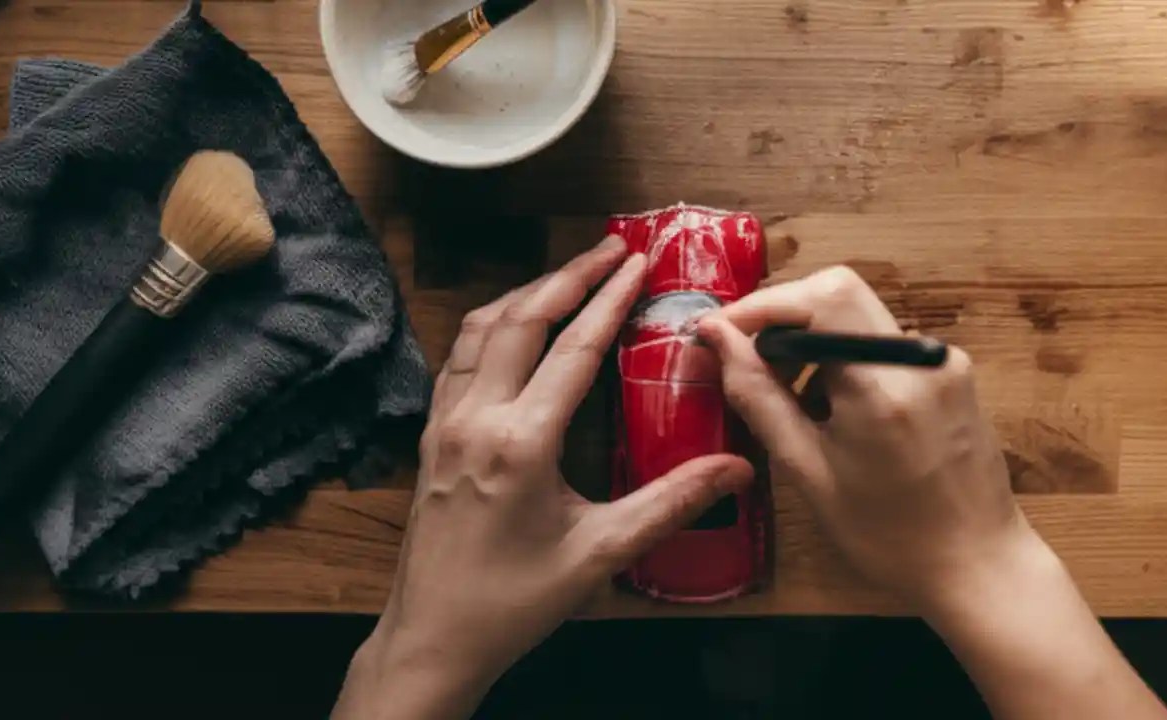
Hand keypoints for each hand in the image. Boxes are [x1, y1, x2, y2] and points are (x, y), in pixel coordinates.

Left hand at [335, 237, 753, 719]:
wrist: (433, 638)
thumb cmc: (513, 602)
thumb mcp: (600, 554)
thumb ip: (670, 503)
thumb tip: (736, 469)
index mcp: (520, 441)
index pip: (574, 349)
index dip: (610, 299)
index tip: (637, 261)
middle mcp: (474, 418)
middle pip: (521, 318)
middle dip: (568, 275)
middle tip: (609, 247)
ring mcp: (444, 423)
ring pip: (481, 330)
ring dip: (526, 293)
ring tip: (568, 275)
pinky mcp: (429, 437)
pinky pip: (459, 357)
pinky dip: (492, 326)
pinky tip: (513, 328)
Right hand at [696, 266, 1030, 611]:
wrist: (977, 565)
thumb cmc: (887, 535)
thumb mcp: (807, 472)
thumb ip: (759, 396)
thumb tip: (717, 337)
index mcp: (882, 385)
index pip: (819, 296)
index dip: (760, 304)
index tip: (717, 332)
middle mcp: (920, 357)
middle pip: (838, 291)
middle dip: (782, 317)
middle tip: (746, 362)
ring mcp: (942, 360)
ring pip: (857, 315)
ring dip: (812, 340)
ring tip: (790, 400)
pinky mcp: (950, 370)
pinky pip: (881, 340)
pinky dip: (844, 359)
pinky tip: (832, 410)